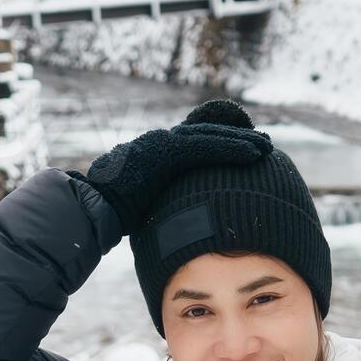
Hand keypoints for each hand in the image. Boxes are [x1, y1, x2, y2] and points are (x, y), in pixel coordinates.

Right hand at [70, 100, 271, 231]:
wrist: (94, 210)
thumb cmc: (119, 216)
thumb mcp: (153, 207)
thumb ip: (170, 203)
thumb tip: (187, 224)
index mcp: (159, 154)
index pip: (198, 144)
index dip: (225, 145)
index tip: (250, 152)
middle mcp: (161, 142)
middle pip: (208, 135)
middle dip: (238, 139)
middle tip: (266, 146)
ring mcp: (161, 143)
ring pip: (210, 137)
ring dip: (241, 142)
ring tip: (266, 149)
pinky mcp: (164, 150)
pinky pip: (204, 146)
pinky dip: (231, 148)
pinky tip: (253, 154)